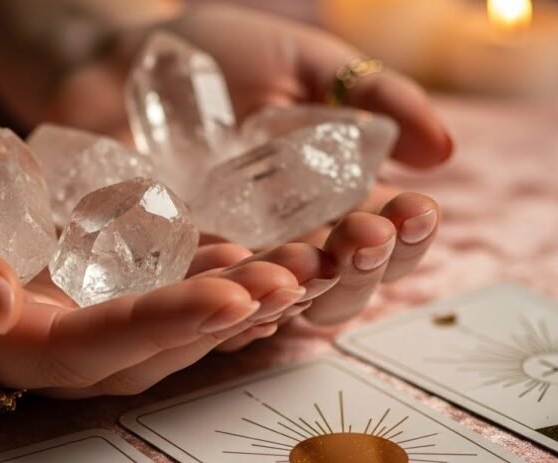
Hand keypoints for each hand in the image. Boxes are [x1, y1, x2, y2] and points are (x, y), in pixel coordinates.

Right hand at [0, 95, 339, 393]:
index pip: (68, 352)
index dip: (151, 327)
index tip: (231, 294)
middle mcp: (9, 345)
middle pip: (123, 358)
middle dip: (210, 323)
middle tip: (290, 280)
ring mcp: (39, 320)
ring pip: (142, 337)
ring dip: (218, 309)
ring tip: (294, 271)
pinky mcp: (61, 287)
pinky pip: (135, 297)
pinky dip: (193, 280)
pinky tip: (251, 255)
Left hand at [50, 4, 449, 328]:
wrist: (116, 59)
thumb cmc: (215, 58)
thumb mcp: (300, 61)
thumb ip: (369, 95)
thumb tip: (441, 151)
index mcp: (329, 204)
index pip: (386, 241)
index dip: (408, 234)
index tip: (418, 207)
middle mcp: (284, 246)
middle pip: (341, 291)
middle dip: (364, 268)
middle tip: (366, 234)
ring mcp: (226, 266)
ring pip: (278, 308)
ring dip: (303, 292)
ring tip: (310, 262)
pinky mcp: (167, 274)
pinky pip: (199, 305)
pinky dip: (222, 301)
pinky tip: (236, 281)